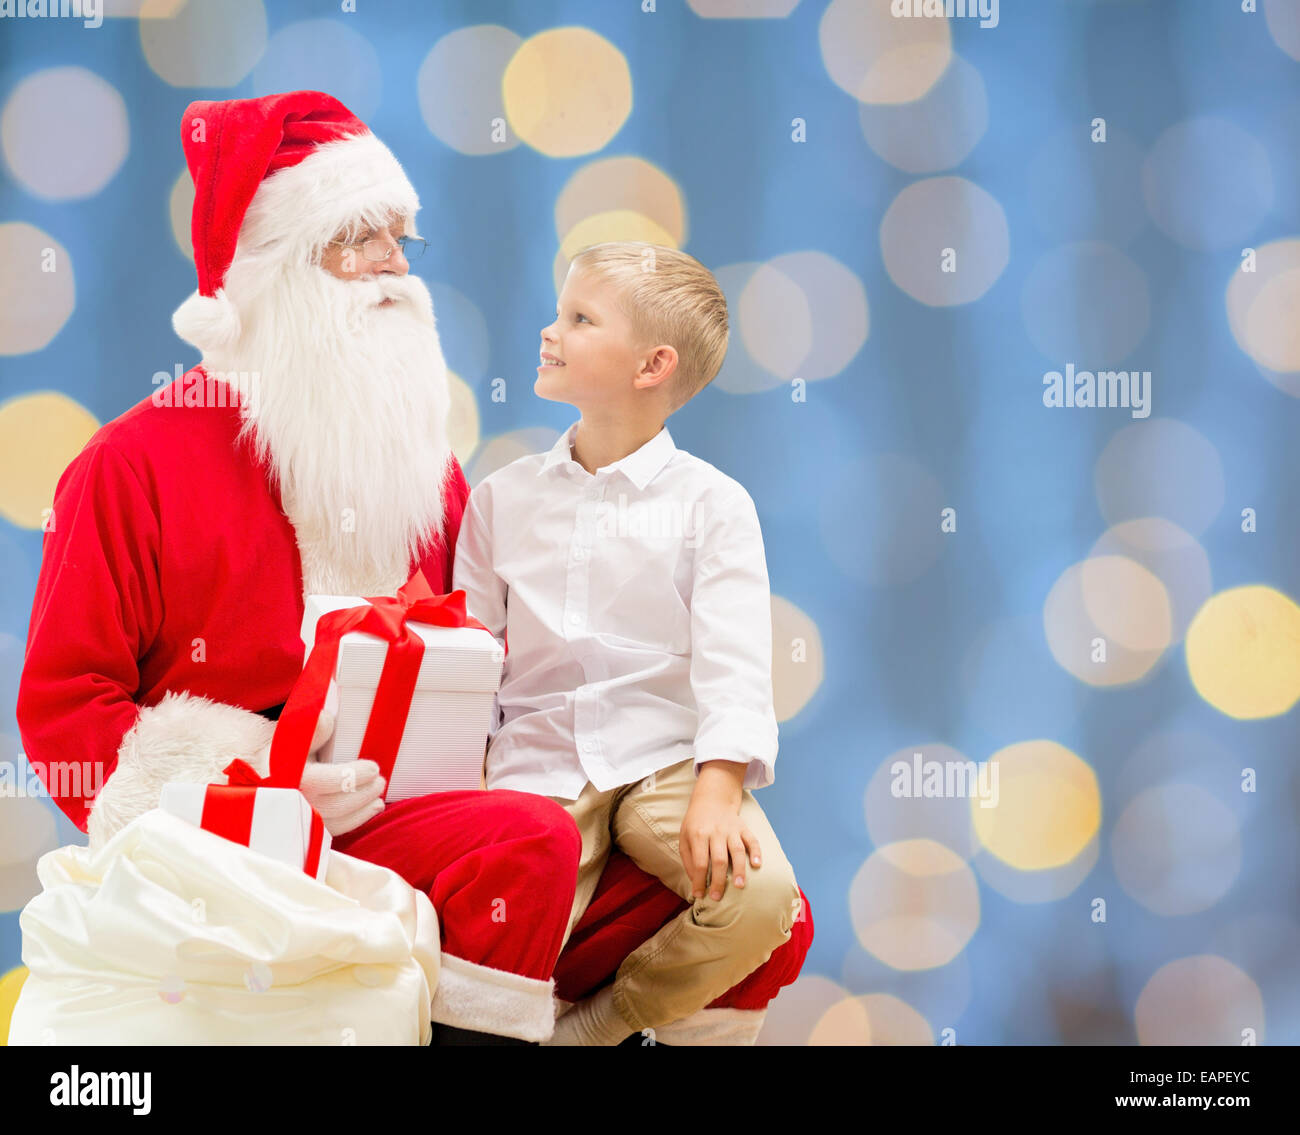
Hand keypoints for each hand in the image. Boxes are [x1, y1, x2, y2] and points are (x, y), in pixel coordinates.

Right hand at [248, 688, 385, 835]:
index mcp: (294, 778)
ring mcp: (298, 822)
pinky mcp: (301, 834)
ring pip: (337, 823)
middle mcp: (295, 803)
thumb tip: (325, 716)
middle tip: (379, 781)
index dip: (357, 775)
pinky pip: (331, 833)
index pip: (335, 781)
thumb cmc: (275, 759)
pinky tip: (368, 811)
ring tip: (377, 798)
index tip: (373, 768)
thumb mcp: (289, 740)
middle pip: (339, 804)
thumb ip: (311, 730)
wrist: (250, 784)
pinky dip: (353, 822)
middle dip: (364, 793)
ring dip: (363, 811)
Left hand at [679, 765, 761, 901]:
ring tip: (739, 886)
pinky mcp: (743, 827)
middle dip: (719, 881)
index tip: (700, 895)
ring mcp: (731, 829)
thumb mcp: (684, 837)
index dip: (699, 881)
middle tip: (718, 897)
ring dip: (739, 869)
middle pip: (719, 859)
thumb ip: (688, 859)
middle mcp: (715, 832)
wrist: (712, 799)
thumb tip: (695, 882)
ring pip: (737, 851)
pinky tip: (757, 864)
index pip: (700, 862)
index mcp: (698, 835)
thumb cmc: (695, 823)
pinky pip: (751, 839)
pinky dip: (756, 852)